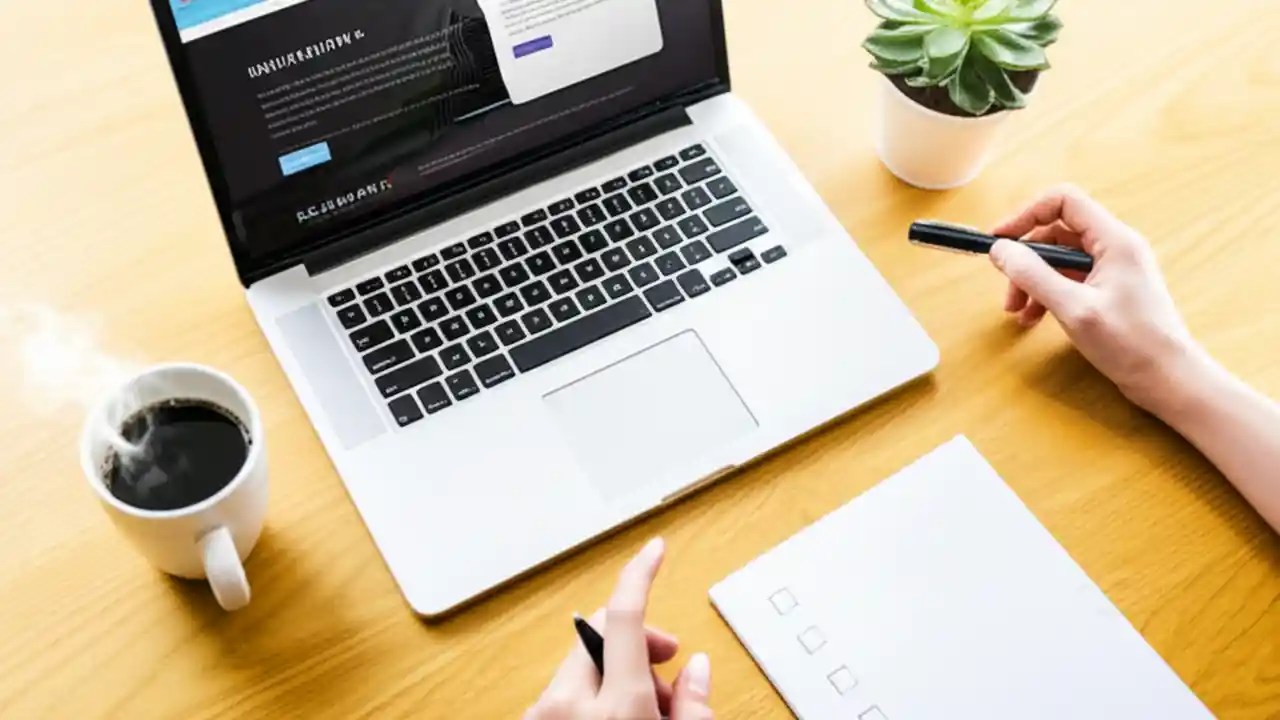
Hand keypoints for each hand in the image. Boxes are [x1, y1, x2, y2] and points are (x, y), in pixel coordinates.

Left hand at [525, 538, 712, 719]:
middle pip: (601, 637)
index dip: (640, 575)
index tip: (653, 549)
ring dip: (614, 673)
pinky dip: (590, 695)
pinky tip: (611, 717)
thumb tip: (696, 666)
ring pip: (582, 664)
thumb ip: (693, 708)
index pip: (624, 617)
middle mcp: (566, 705)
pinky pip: (563, 690)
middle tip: (666, 667)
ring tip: (643, 706)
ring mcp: (540, 715)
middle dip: (637, 642)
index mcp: (614, 709)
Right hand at [988, 185, 1202, 412]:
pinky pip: (1069, 280)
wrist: (1168, 379)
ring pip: (1059, 259)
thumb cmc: (1130, 343)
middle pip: (1057, 233)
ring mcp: (1113, 269)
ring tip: (1017, 312)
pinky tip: (1034, 318)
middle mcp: (1115, 247)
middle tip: (1007, 290)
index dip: (1026, 214)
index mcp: (1114, 240)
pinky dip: (1047, 294)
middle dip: (1026, 259)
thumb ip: (1033, 276)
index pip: (1064, 202)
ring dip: (1033, 281)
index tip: (999, 240)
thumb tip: (999, 250)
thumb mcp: (1073, 308)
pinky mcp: (1109, 290)